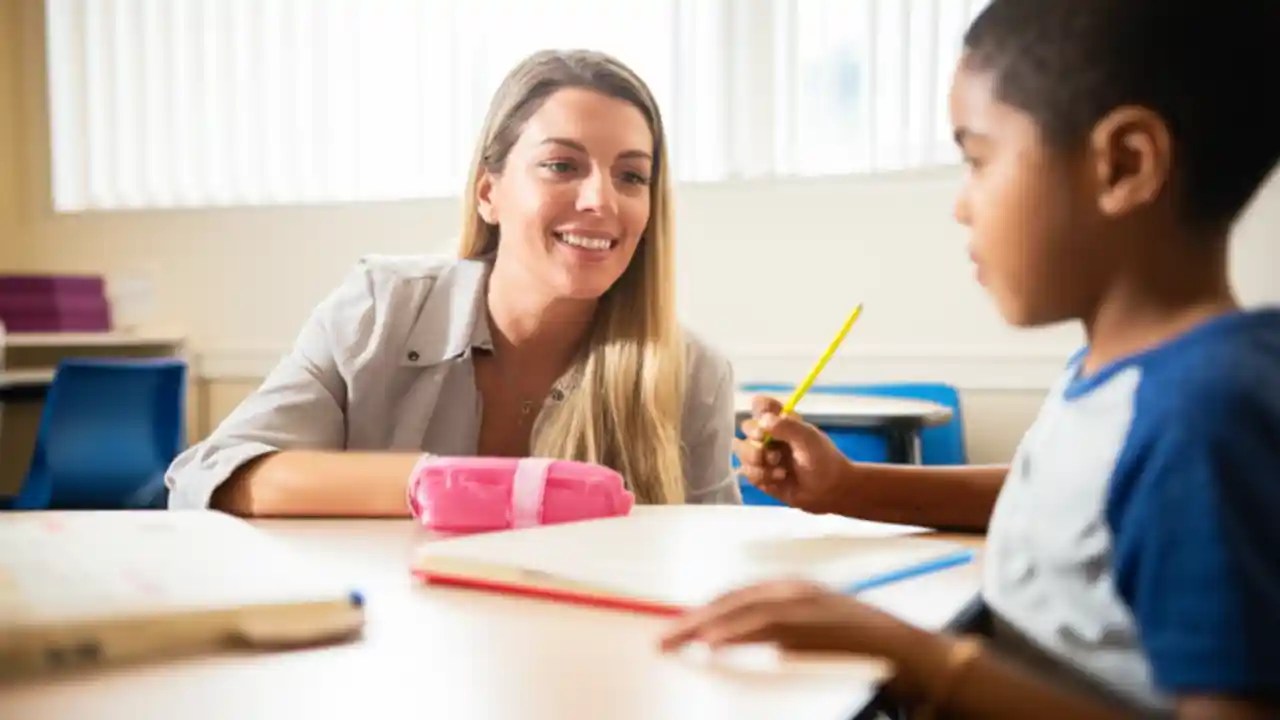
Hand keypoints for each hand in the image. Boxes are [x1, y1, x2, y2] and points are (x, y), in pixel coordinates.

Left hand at [659, 579, 918, 657]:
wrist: (913, 654)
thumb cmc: (862, 651)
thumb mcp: (812, 639)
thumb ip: (780, 638)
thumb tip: (733, 649)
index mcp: (791, 590)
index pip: (734, 598)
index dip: (701, 613)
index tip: (674, 631)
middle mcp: (795, 590)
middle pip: (731, 602)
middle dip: (693, 620)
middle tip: (662, 641)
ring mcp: (806, 603)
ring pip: (743, 611)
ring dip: (706, 627)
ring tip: (676, 641)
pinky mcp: (816, 622)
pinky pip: (768, 627)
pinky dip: (738, 633)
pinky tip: (713, 645)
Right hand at [733, 395, 851, 512]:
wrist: (829, 492)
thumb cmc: (823, 460)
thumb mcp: (809, 439)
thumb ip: (787, 426)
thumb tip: (763, 421)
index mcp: (781, 421)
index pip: (760, 405)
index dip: (759, 411)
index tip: (766, 422)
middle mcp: (768, 435)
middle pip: (745, 427)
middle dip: (754, 440)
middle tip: (774, 453)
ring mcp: (762, 456)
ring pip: (741, 451)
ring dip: (757, 461)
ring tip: (780, 470)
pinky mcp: (760, 475)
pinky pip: (746, 472)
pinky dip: (762, 476)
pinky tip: (779, 479)